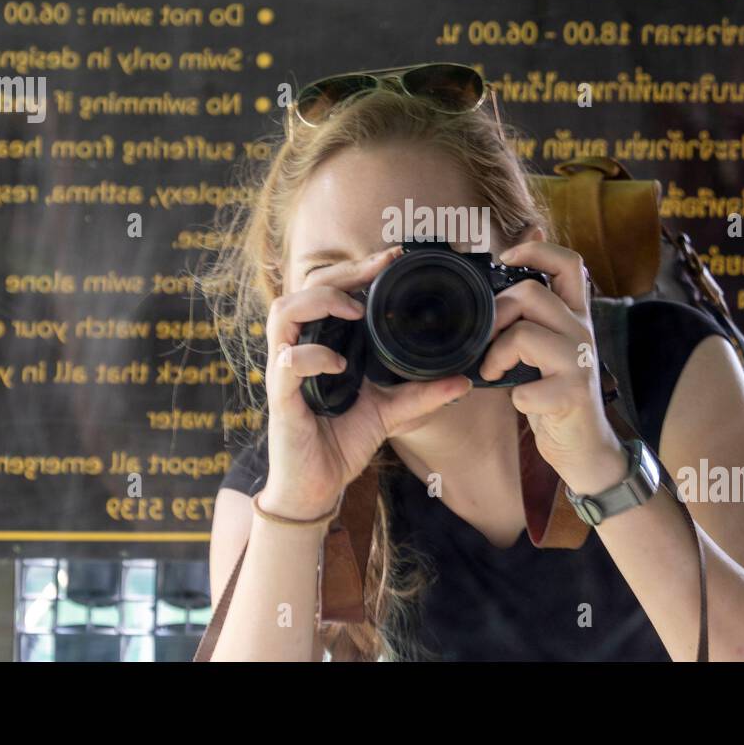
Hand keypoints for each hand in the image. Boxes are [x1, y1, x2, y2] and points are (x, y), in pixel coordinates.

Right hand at [259, 246, 472, 519]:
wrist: (317, 487)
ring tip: (354, 310)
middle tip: (379, 267)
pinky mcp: (280, 397)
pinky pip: (286, 361)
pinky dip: (312, 355)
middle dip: (344, 273)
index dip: (359, 268)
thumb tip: (464, 380)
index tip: (394, 257)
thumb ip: (422, 393)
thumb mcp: (390, 413)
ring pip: (282, 312)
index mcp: (323, 343)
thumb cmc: (342, 442)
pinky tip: (339, 363)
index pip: (331, 290)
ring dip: (319, 303)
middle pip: (305, 288)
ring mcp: (285, 370)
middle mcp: (300, 348)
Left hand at [479, 241, 626, 490]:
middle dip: (496, 314)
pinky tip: (522, 404)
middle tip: (487, 341)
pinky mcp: (572, 396)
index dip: (537, 250)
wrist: (586, 447)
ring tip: (494, 373)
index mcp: (575, 315)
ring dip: (496, 356)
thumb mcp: (547, 347)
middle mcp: (582, 332)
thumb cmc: (555, 392)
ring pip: (523, 335)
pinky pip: (526, 389)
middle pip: (531, 293)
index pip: (569, 262)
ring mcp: (580, 363)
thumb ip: (530, 317)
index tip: (506, 259)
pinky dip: (515, 399)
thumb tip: (495, 283)